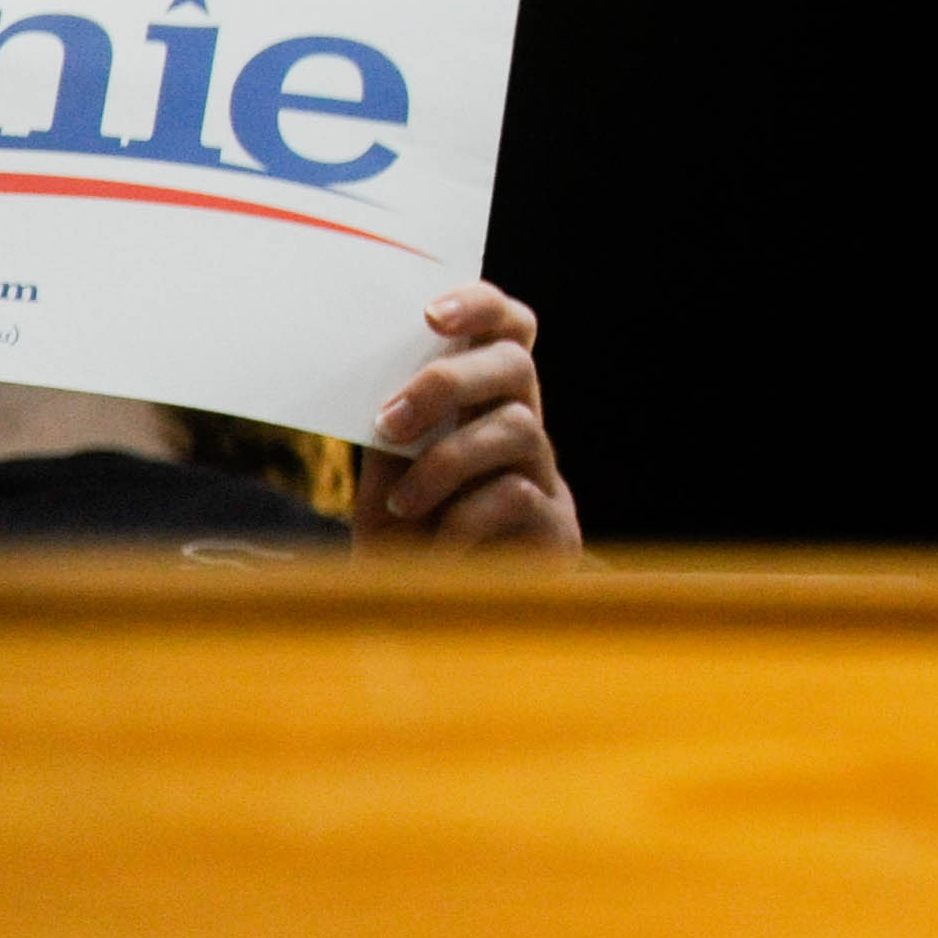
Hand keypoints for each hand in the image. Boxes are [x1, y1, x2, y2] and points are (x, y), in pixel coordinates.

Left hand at [355, 282, 579, 559]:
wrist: (432, 630)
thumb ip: (393, 430)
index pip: (507, 330)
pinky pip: (515, 495)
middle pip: (516, 365)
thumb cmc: (406, 545)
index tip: (432, 315)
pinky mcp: (556, 528)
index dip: (482, 307)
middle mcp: (521, 429)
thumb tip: (380, 377)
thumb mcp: (384, 479)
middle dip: (448, 382)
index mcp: (483, 405)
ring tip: (404, 506)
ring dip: (447, 462)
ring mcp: (544, 477)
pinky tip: (437, 549)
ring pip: (516, 428)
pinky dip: (462, 520)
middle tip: (392, 420)